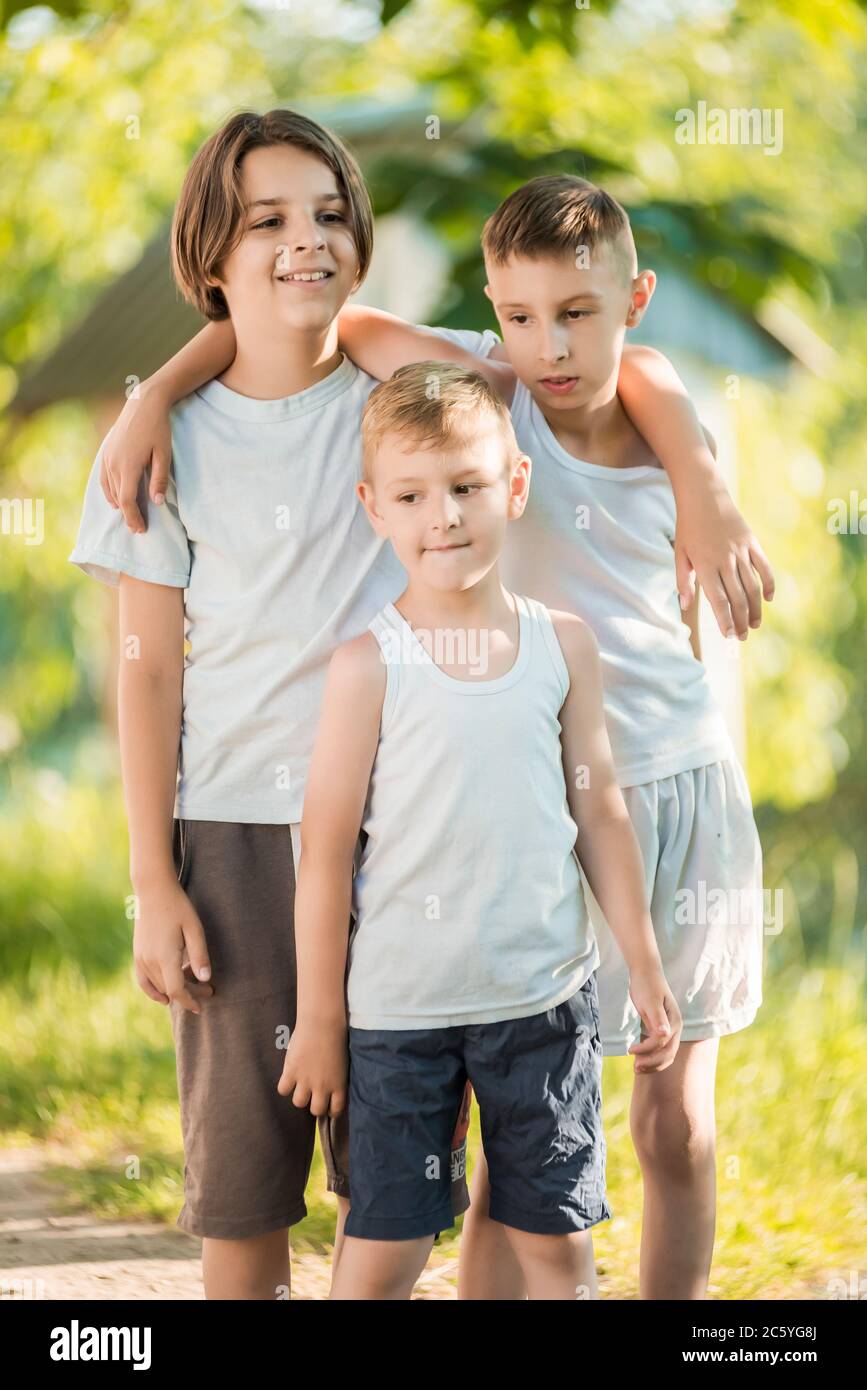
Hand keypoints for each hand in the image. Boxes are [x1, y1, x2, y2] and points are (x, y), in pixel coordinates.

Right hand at [100, 381, 172, 533]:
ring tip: (130, 516)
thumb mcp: (164, 454)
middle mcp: (114, 464)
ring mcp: (107, 458)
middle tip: (139, 528)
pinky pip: (104, 479)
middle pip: (118, 498)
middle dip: (128, 515)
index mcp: (128, 466)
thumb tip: (157, 503)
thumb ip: (159, 480)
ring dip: (119, 505)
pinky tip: (116, 499)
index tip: (141, 530)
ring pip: (110, 490)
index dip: (133, 518)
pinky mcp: (106, 452)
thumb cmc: (158, 428)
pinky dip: (109, 492)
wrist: (143, 403)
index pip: (128, 501)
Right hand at [132, 876, 212, 1012]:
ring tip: (194, 987)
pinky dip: (153, 991)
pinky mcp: (137, 955)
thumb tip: (206, 979)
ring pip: (158, 986)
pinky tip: (164, 997)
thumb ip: (200, 955)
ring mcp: (141, 959)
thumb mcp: (194, 928)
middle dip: (189, 994)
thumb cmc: (178, 907)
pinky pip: (143, 981)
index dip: (190, 1001)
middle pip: (169, 989)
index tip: (203, 1006)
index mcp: (165, 956)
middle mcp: (150, 961)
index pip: (177, 990)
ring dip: (175, 991)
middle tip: (208, 991)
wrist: (153, 890)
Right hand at [277, 1019, 347, 1117]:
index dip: (331, 1109)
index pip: (336, 1109)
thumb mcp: (342, 1063)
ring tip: (300, 1086)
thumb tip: (331, 1087)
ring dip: (299, 1096)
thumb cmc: (336, 1037)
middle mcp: (323, 1086)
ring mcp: (306, 1080)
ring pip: (299, 1102)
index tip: (328, 1105)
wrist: (323, 1022)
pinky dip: (284, 1085)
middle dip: (314, 1105)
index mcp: (339, 1085)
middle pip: (316, 1110)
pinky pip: (283, 1090)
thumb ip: (336, 1078)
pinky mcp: (291, 1072)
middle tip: (312, 1095)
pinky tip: (289, 1077)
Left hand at [627, 965, 682, 1072]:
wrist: (646, 972)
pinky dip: (651, 1056)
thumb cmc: (646, 985)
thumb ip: (657, 1018)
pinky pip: (659, 1048)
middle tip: (634, 1069)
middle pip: (668, 1053)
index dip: (647, 1050)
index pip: (662, 1043)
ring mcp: (670, 1029)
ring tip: (636, 1068)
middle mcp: (675, 1027)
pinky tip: (640, 1058)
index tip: (630, 1051)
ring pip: (665, 1053)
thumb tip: (665, 1035)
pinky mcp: (662, 1029)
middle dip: (652, 1063)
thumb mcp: (649, 1001)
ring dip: (653, 1063)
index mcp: (674, 1021)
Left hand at [675, 484, 773, 639]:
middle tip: (742, 637)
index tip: (729, 636)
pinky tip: (769, 599)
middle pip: (737, 597)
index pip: (718, 600)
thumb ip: (683, 581)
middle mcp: (725, 560)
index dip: (725, 620)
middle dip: (741, 621)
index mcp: (704, 565)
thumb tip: (685, 606)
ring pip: (753, 586)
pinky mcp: (752, 543)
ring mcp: (741, 551)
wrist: (705, 496)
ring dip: (755, 608)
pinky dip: (769, 584)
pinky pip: (764, 567)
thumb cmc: (688, 528)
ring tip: (755, 625)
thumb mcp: (679, 554)